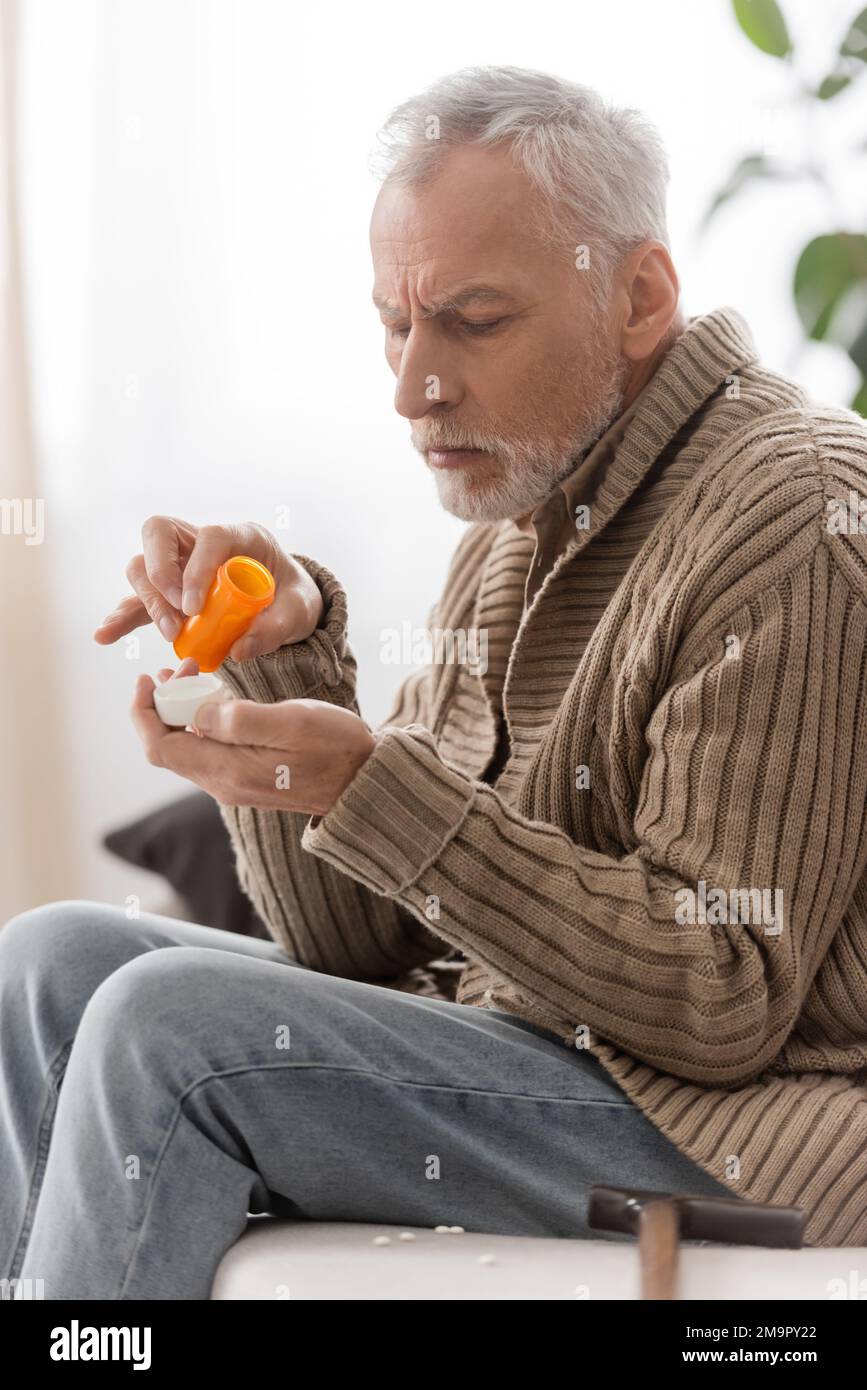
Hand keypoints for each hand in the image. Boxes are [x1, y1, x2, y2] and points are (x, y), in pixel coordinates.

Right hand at [93, 516, 323, 661]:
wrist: (289, 604)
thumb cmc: (293, 598)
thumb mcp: (299, 610)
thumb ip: (276, 628)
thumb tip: (239, 652)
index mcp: (241, 536)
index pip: (210, 536)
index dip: (196, 567)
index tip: (194, 606)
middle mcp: (203, 542)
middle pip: (159, 536)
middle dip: (161, 575)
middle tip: (179, 616)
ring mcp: (181, 564)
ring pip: (143, 565)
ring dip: (148, 599)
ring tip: (170, 632)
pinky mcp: (170, 591)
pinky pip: (139, 599)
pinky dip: (124, 615)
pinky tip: (106, 635)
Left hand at [131, 668, 375, 815]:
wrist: (365, 782)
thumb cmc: (335, 748)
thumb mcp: (291, 722)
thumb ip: (239, 719)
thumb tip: (196, 713)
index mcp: (228, 771)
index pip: (160, 747)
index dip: (144, 712)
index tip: (147, 678)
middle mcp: (223, 784)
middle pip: (169, 747)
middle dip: (163, 704)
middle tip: (182, 666)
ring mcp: (234, 784)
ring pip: (188, 747)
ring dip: (182, 710)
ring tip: (195, 674)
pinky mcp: (246, 778)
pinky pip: (209, 750)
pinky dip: (202, 721)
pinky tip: (217, 698)